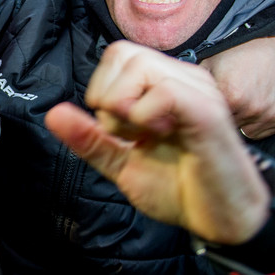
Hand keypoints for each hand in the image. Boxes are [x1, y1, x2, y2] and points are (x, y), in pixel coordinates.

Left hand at [45, 41, 268, 244]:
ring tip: (149, 137)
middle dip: (107, 97)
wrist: (222, 221)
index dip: (102, 90)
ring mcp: (197, 91)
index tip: (121, 130)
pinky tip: (164, 138)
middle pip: (122, 53)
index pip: (116, 55)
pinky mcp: (207, 111)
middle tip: (130, 133)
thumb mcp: (122, 164)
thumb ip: (90, 139)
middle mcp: (182, 79)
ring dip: (125, 108)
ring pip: (140, 66)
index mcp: (164, 85)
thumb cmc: (180, 188)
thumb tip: (53, 114)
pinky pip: (164, 92)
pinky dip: (147, 117)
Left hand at [200, 34, 274, 138]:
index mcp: (231, 98)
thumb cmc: (234, 49)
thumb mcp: (206, 66)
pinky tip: (259, 101)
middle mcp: (253, 109)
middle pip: (230, 127)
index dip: (210, 112)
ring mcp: (271, 113)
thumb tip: (183, 106)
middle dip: (227, 116)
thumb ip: (196, 91)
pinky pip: (266, 129)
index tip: (210, 103)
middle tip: (229, 98)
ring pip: (248, 131)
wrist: (268, 37)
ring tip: (245, 97)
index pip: (212, 121)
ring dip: (245, 120)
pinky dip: (261, 120)